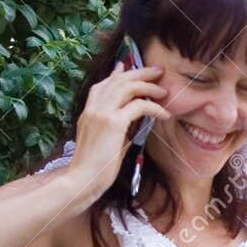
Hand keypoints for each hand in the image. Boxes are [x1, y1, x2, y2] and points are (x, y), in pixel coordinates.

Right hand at [62, 61, 171, 205]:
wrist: (82, 180)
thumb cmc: (94, 169)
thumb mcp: (105, 143)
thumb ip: (116, 129)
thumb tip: (130, 123)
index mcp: (88, 113)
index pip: (102, 85)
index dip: (116, 74)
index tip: (126, 65)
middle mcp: (93, 108)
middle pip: (118, 80)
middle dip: (139, 72)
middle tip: (157, 71)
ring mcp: (102, 113)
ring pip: (128, 87)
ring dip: (149, 85)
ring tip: (164, 90)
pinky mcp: (113, 123)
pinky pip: (139, 106)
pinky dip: (154, 107)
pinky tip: (164, 114)